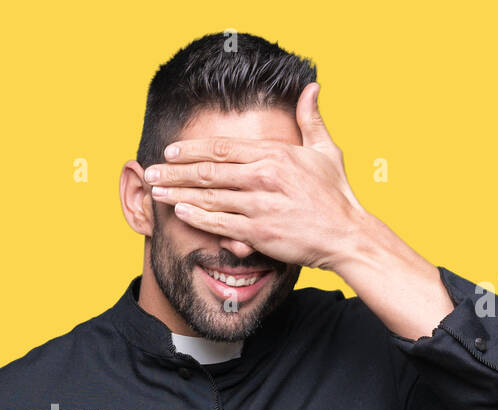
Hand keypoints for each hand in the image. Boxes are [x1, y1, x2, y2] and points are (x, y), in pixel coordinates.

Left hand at [143, 82, 365, 271]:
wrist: (347, 235)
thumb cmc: (336, 195)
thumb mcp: (325, 151)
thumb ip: (311, 119)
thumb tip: (311, 86)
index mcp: (275, 154)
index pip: (223, 148)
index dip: (192, 149)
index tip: (170, 151)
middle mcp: (264, 176)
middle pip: (208, 171)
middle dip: (174, 172)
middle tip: (150, 172)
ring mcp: (259, 206)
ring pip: (209, 197)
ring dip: (178, 194)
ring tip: (156, 191)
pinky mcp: (258, 233)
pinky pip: (220, 223)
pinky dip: (197, 218)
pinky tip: (178, 213)